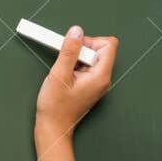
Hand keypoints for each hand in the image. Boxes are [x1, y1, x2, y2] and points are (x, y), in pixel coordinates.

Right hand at [33, 26, 117, 145]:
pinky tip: (66, 78)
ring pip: (91, 58)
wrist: (53, 129)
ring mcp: (98, 83)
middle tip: (67, 64)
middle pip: (100, 49)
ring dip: (76, 59)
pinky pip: (86, 67)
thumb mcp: (59, 75)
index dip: (90, 41)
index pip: (108, 44)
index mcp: (101, 76)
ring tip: (65, 74)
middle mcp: (103, 79)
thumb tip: (76, 31)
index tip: (74, 50)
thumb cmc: (56, 108)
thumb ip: (69, 51)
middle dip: (81, 50)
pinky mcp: (90, 86)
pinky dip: (75, 67)